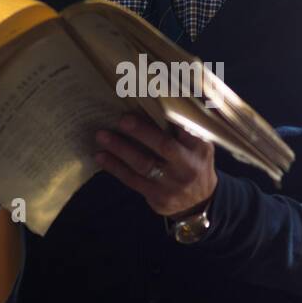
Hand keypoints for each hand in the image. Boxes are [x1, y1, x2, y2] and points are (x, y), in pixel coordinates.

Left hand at [95, 113, 216, 217]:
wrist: (200, 202)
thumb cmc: (194, 163)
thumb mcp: (199, 145)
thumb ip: (183, 129)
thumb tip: (158, 101)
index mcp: (199, 148)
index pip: (184, 128)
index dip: (168, 115)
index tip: (149, 101)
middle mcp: (188, 166)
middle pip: (164, 146)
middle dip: (141, 131)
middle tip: (122, 119)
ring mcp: (173, 185)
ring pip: (143, 164)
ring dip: (120, 149)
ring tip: (101, 136)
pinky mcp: (158, 198)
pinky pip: (133, 180)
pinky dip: (115, 167)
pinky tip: (101, 156)